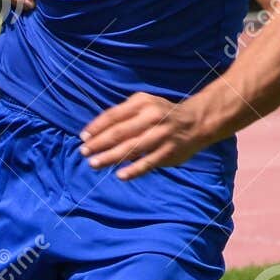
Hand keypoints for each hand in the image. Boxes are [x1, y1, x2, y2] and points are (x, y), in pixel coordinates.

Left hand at [80, 93, 207, 179]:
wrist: (196, 121)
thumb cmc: (160, 114)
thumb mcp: (143, 105)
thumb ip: (121, 115)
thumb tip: (93, 132)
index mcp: (142, 103)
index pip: (113, 115)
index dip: (96, 127)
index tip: (83, 137)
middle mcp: (152, 117)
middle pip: (119, 132)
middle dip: (99, 143)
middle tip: (83, 152)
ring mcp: (161, 135)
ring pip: (131, 148)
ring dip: (110, 157)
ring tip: (94, 164)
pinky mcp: (168, 152)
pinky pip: (148, 162)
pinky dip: (133, 169)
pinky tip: (120, 175)